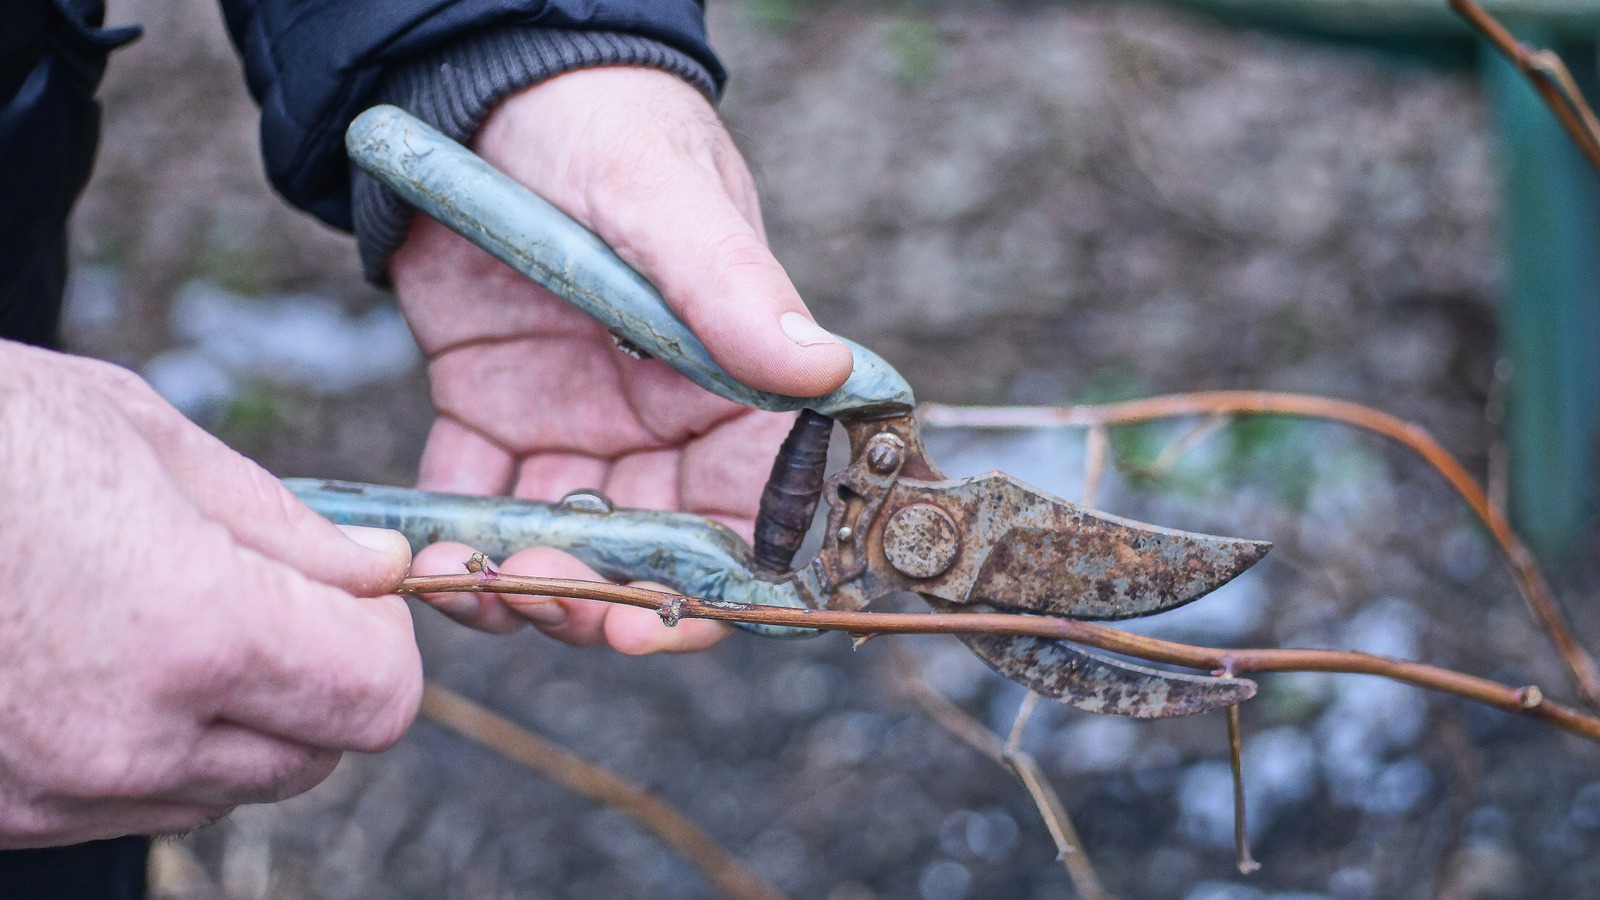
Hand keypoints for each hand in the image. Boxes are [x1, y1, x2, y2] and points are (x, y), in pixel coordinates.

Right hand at [0, 343, 420, 847]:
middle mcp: (136, 738)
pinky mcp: (5, 815)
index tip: (354, 592)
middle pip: (318, 756)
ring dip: (239, 720)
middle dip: (322, 683)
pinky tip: (97, 663)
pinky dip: (154, 749)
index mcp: (196, 629)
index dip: (384, 641)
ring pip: (229, 787)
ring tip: (163, 620)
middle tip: (270, 600)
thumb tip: (378, 572)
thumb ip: (287, 527)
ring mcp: (60, 792)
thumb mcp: (148, 439)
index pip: (380, 698)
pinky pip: (134, 804)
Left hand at [389, 67, 850, 652]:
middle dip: (603, 600)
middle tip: (544, 602)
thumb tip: (824, 374)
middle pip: (652, 553)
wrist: (481, 77)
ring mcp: (576, 423)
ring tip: (467, 577)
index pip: (752, 510)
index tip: (660, 622)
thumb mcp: (664, 200)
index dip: (721, 586)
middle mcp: (662, 423)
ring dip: (522, 581)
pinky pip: (476, 495)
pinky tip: (422, 548)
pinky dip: (450, 534)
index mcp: (731, 386)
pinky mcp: (491, 409)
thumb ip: (733, 290)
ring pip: (563, 542)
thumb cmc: (599, 122)